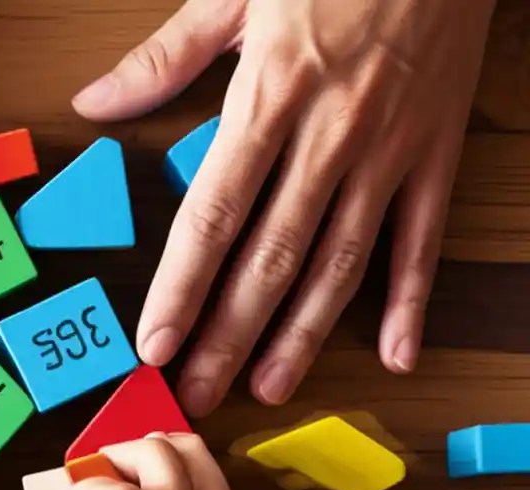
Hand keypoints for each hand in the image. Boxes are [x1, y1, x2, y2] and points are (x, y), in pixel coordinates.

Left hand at [74, 0, 495, 415]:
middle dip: (229, 335)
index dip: (181, 289)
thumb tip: (93, 104)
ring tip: (271, 388)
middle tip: (199, 392)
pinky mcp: (435, 154)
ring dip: (303, 335)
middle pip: (270, 258)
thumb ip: (164, 58)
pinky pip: (422, 241)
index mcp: (269, 99)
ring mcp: (388, 153)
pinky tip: (394, 355)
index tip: (155, 343)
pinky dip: (410, 301)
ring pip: (340, 264)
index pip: (213, 217)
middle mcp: (329, 139)